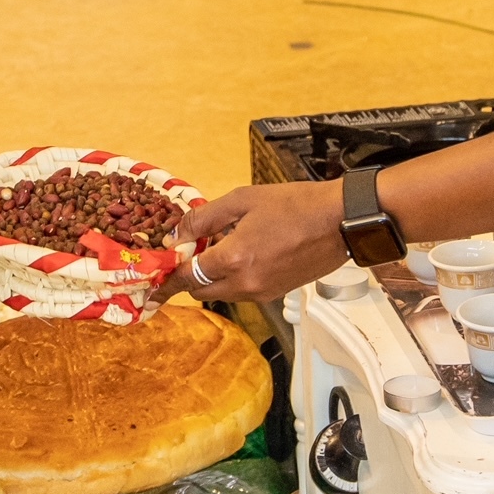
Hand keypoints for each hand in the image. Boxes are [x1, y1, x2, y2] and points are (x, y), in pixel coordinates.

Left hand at [152, 180, 349, 304]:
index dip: (167, 279)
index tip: (154, 282)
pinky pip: (242, 292)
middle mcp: (246, 283)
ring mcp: (262, 292)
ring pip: (221, 293)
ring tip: (222, 245)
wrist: (340, 221)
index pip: (187, 277)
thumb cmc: (295, 204)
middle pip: (200, 291)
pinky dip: (233, 278)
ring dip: (212, 277)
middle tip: (191, 251)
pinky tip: (244, 252)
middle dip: (190, 275)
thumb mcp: (242, 200)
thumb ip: (204, 219)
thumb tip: (177, 235)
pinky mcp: (276, 294)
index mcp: (234, 258)